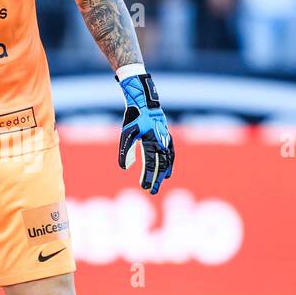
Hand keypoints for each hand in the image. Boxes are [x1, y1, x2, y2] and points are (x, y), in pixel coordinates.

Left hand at [117, 68, 173, 194]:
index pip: (151, 164)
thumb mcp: (126, 133)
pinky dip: (170, 164)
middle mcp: (161, 142)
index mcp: (152, 141)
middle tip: (152, 192)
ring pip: (167, 161)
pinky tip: (168, 172)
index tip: (144, 188)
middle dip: (156, 179)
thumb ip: (126, 151)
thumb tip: (125, 168)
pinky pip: (171, 154)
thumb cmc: (134, 117)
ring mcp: (165, 140)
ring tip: (160, 184)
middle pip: (160, 165)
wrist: (144, 102)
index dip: (148, 177)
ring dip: (163, 174)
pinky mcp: (166, 138)